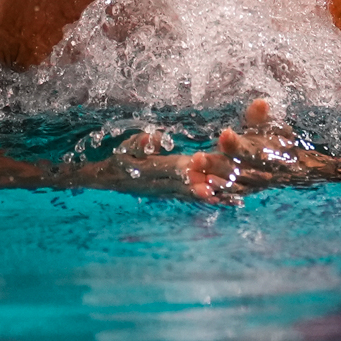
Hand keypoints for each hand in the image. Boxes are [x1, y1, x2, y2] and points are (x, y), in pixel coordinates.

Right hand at [105, 131, 270, 202]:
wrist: (111, 179)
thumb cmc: (120, 158)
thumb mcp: (125, 148)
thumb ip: (139, 144)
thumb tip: (154, 138)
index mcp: (149, 169)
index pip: (170, 169)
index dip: (185, 170)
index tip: (199, 172)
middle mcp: (160, 184)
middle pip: (184, 185)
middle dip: (202, 187)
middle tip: (219, 190)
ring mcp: (166, 192)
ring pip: (190, 194)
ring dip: (208, 196)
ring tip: (229, 198)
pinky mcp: (172, 195)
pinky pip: (190, 198)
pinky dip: (206, 200)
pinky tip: (224, 202)